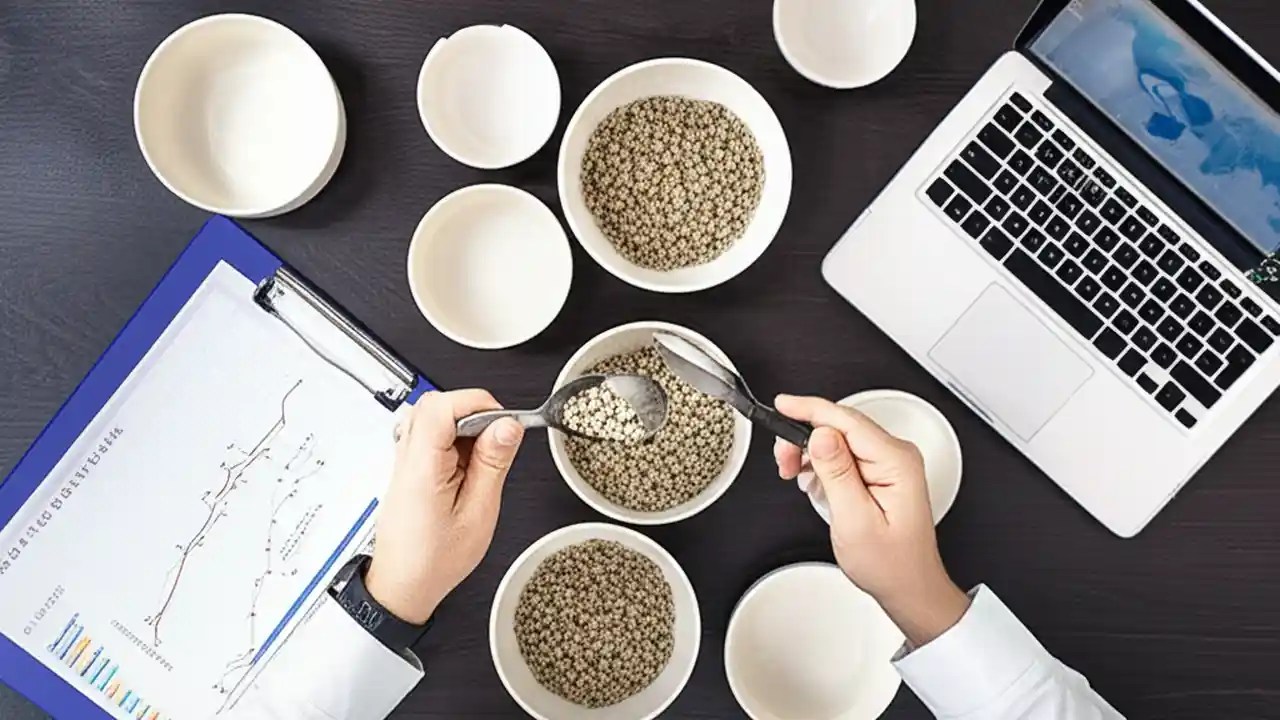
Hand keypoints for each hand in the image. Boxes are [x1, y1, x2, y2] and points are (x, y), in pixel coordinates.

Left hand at [366, 390, 524, 623]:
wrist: (402, 587)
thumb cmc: (434, 561)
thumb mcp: (478, 514)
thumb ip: (492, 464)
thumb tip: (507, 427)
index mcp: (423, 467)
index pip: (442, 406)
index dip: (478, 405)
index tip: (503, 425)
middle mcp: (407, 458)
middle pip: (436, 405)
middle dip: (474, 415)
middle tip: (495, 444)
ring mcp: (404, 462)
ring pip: (432, 418)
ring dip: (464, 430)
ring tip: (481, 461)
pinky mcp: (408, 469)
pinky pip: (430, 438)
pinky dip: (454, 445)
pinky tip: (467, 470)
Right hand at [774, 395, 968, 645]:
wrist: (909, 586)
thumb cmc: (890, 563)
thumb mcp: (855, 521)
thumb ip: (837, 474)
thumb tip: (821, 435)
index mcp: (896, 462)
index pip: (847, 421)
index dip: (810, 409)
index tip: (783, 405)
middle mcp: (896, 456)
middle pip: (840, 427)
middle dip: (805, 437)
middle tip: (783, 460)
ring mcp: (888, 463)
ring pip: (838, 439)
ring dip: (810, 452)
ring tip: (794, 475)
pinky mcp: (878, 471)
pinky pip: (843, 454)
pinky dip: (820, 463)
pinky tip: (812, 481)